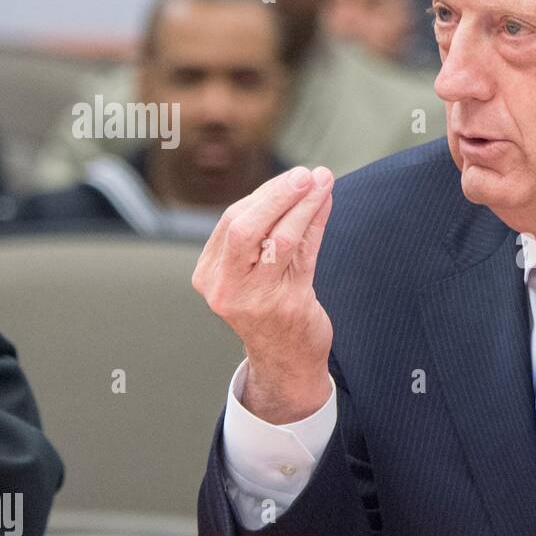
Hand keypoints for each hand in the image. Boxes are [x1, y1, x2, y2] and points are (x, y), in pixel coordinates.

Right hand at [192, 166, 334, 422]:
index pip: (232, 222)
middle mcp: (227, 288)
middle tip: (304, 174)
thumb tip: (296, 182)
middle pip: (245, 227)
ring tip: (322, 180)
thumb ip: (265, 231)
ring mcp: (256, 298)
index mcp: (209, 275)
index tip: (291, 177)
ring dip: (304, 205)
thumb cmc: (269, 306)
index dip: (264, 195)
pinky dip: (316, 224)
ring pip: (279, 238)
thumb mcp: (254, 270)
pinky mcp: (289, 305)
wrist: (285, 361)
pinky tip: (326, 204)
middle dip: (277, 195)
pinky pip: (304, 254)